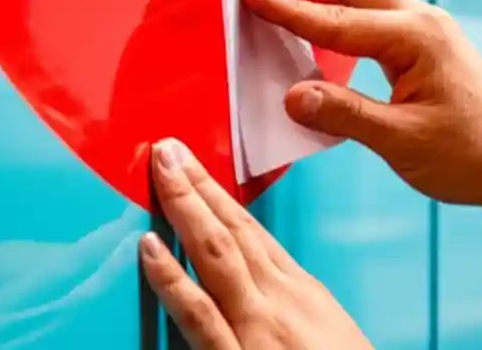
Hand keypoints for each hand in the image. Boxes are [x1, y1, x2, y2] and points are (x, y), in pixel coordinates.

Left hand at [140, 139, 372, 349]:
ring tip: (158, 173)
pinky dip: (170, 278)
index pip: (255, 233)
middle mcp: (281, 301)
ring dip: (185, 208)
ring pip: (215, 255)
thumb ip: (296, 306)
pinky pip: (198, 315)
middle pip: (232, 230)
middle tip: (168, 149)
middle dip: (198, 186)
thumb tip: (266, 288)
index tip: (198, 167)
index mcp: (304, 293)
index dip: (222, 196)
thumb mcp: (332, 334)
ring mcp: (258, 328)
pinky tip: (149, 249)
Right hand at [242, 0, 481, 211]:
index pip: (336, 20)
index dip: (286, 8)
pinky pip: (373, 8)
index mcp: (416, 38)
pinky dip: (337, 2)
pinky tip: (317, 12)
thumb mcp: (404, 143)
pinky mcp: (425, 42)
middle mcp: (422, 21)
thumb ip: (345, 115)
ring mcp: (426, 28)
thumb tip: (292, 95)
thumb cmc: (472, 156)